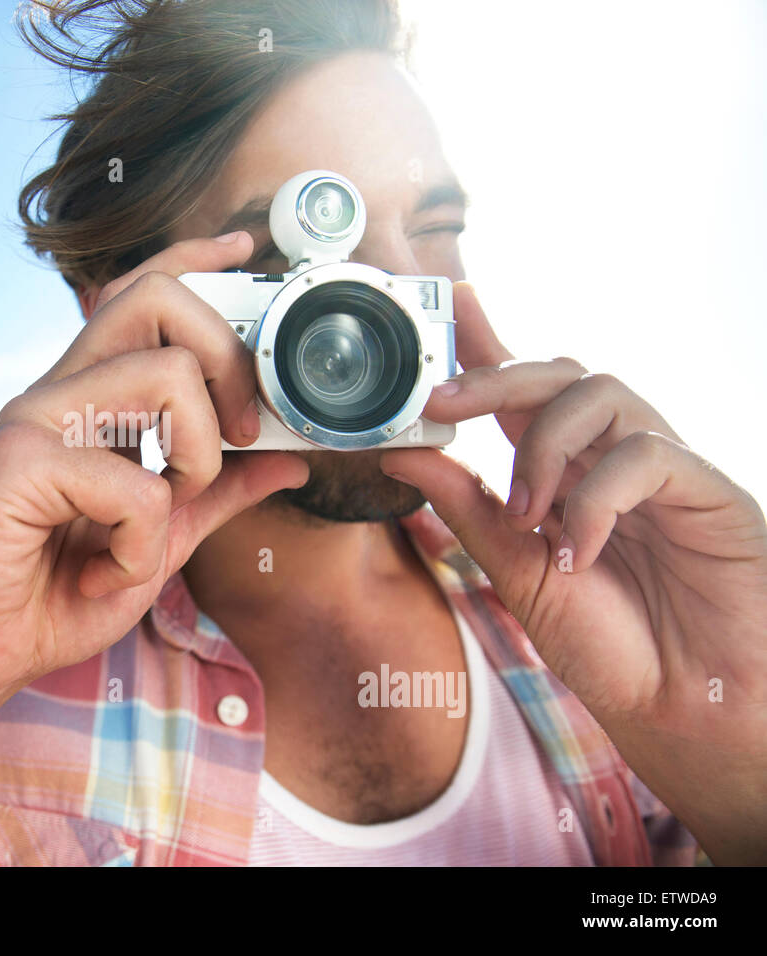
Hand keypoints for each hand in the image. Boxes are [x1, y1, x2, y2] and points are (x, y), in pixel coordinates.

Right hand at [0, 232, 308, 709]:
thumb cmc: (51, 599)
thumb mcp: (159, 543)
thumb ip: (218, 496)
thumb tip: (287, 460)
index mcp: (87, 402)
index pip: (137, 295)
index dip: (194, 259)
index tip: (246, 253)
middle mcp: (58, 394)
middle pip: (156, 299)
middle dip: (226, 357)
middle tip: (239, 436)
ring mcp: (35, 420)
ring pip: (164, 376)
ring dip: (196, 460)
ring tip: (160, 522)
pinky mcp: (20, 463)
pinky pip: (137, 484)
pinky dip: (142, 546)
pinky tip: (104, 573)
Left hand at [379, 282, 766, 862]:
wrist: (686, 708)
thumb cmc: (613, 644)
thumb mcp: (517, 572)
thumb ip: (466, 508)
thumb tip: (401, 450)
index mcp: (566, 474)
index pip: (523, 394)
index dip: (484, 348)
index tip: (442, 307)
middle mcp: (612, 458)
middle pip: (560, 374)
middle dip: (494, 376)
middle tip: (440, 403)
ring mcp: (662, 468)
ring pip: (602, 393)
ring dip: (542, 447)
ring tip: (526, 517)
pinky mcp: (707, 488)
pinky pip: (645, 453)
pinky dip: (595, 498)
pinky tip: (578, 552)